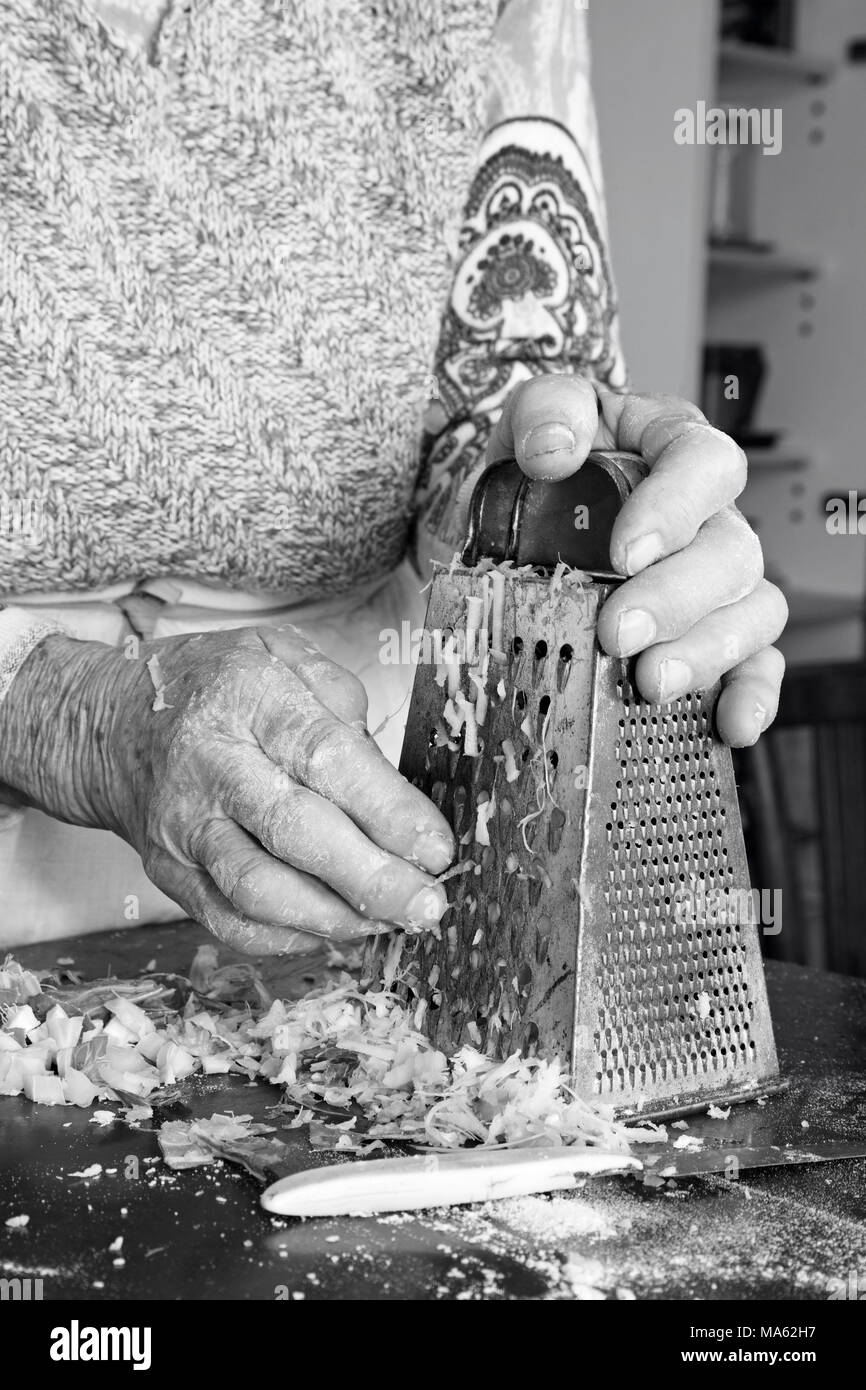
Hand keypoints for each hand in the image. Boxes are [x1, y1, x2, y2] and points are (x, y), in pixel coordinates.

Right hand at [0, 628, 452, 952]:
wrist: (114, 725)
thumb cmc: (217, 689)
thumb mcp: (281, 654)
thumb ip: (341, 701)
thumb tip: (386, 774)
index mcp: (251, 700)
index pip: (327, 759)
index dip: (387, 810)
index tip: (437, 848)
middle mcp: (213, 765)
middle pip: (296, 832)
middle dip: (371, 879)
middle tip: (427, 908)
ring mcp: (186, 826)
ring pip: (258, 888)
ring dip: (332, 917)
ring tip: (389, 924)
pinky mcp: (171, 873)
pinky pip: (228, 920)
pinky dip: (286, 938)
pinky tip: (334, 933)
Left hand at [489, 376, 786, 746]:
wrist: (520, 523)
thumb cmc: (540, 470)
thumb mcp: (530, 419)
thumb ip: (544, 412)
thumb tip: (554, 451)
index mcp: (673, 450)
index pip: (704, 464)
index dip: (676, 508)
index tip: (626, 551)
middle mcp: (710, 516)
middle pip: (731, 552)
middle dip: (676, 600)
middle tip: (617, 632)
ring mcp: (718, 582)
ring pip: (752, 613)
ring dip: (706, 653)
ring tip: (650, 683)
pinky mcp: (713, 636)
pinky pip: (757, 667)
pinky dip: (751, 698)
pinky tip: (728, 725)